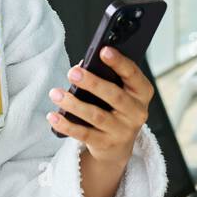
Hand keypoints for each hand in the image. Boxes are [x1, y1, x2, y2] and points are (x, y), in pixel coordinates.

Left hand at [46, 46, 153, 166]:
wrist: (118, 146)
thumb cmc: (115, 108)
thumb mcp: (119, 92)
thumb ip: (106, 78)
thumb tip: (80, 68)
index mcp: (142, 93)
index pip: (133, 74)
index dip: (119, 62)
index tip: (103, 50)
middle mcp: (137, 113)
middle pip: (114, 96)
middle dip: (92, 83)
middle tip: (72, 73)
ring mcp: (123, 131)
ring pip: (97, 116)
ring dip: (74, 104)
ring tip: (55, 93)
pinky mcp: (106, 144)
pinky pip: (84, 134)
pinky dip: (67, 125)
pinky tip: (54, 116)